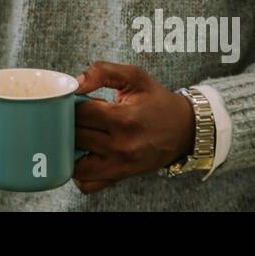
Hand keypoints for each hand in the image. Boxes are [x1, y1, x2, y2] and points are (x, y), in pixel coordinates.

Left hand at [71, 62, 194, 194]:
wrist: (184, 130)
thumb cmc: (156, 101)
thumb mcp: (134, 77)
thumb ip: (102, 71)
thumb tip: (76, 82)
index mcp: (125, 119)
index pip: (81, 113)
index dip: (75, 103)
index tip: (81, 99)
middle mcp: (122, 146)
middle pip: (75, 136)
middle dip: (71, 122)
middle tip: (81, 115)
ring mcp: (120, 165)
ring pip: (75, 163)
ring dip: (70, 148)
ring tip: (80, 133)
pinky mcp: (119, 177)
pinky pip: (87, 184)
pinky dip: (79, 172)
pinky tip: (84, 154)